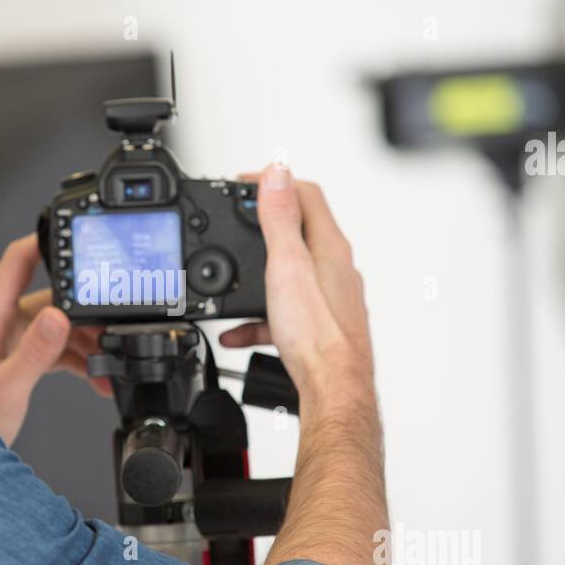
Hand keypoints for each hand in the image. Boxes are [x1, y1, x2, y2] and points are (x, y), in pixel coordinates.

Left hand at [0, 234, 111, 445]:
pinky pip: (57, 349)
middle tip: (111, 327)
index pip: (18, 260)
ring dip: (86, 342)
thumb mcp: (7, 386)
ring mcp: (12, 341)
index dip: (44, 240)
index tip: (74, 233)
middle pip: (52, 296)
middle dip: (84, 310)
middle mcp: (2, 323)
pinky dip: (79, 360)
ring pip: (59, 325)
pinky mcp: (20, 360)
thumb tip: (59, 316)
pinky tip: (96, 378)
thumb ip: (34, 352)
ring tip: (108, 363)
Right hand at [218, 164, 373, 414]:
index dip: (272, 181)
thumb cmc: (317, 336)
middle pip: (295, 231)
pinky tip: (238, 331)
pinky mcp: (319, 325)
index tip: (242, 184)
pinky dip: (258, 315)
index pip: (305, 194)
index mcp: (329, 247)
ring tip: (229, 284)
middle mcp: (334, 268)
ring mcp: (328, 298)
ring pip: (287, 274)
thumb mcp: (287, 267)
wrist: (332, 391)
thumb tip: (277, 172)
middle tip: (232, 224)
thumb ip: (280, 219)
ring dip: (255, 276)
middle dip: (259, 226)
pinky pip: (283, 311)